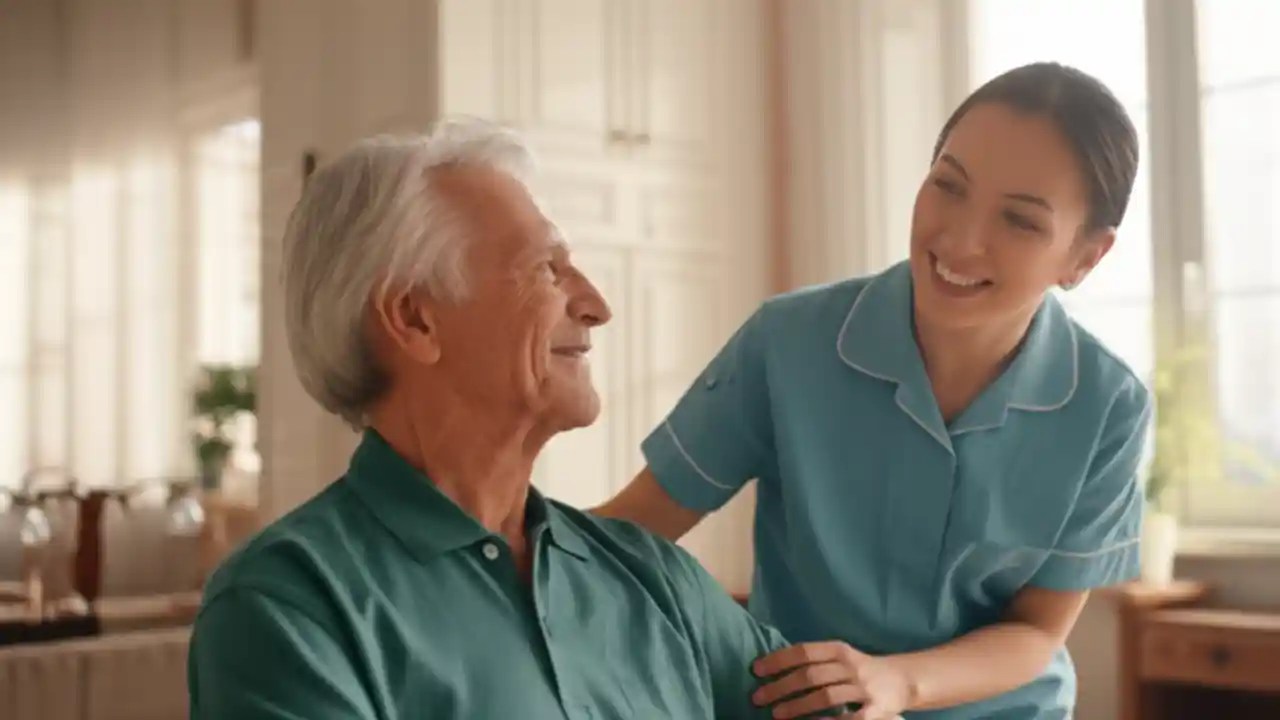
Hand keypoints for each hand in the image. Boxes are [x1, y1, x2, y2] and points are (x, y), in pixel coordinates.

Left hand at [751, 641, 912, 718]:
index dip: (779, 660)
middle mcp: (851, 666)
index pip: (805, 652)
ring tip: (776, 714)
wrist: (904, 679)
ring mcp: (864, 689)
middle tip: (758, 697)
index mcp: (840, 650)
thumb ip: (816, 661)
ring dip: (798, 706)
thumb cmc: (862, 669)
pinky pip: (849, 718)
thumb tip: (775, 669)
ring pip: (826, 697)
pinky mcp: (875, 710)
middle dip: (781, 687)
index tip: (756, 669)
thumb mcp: (842, 657)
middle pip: (811, 675)